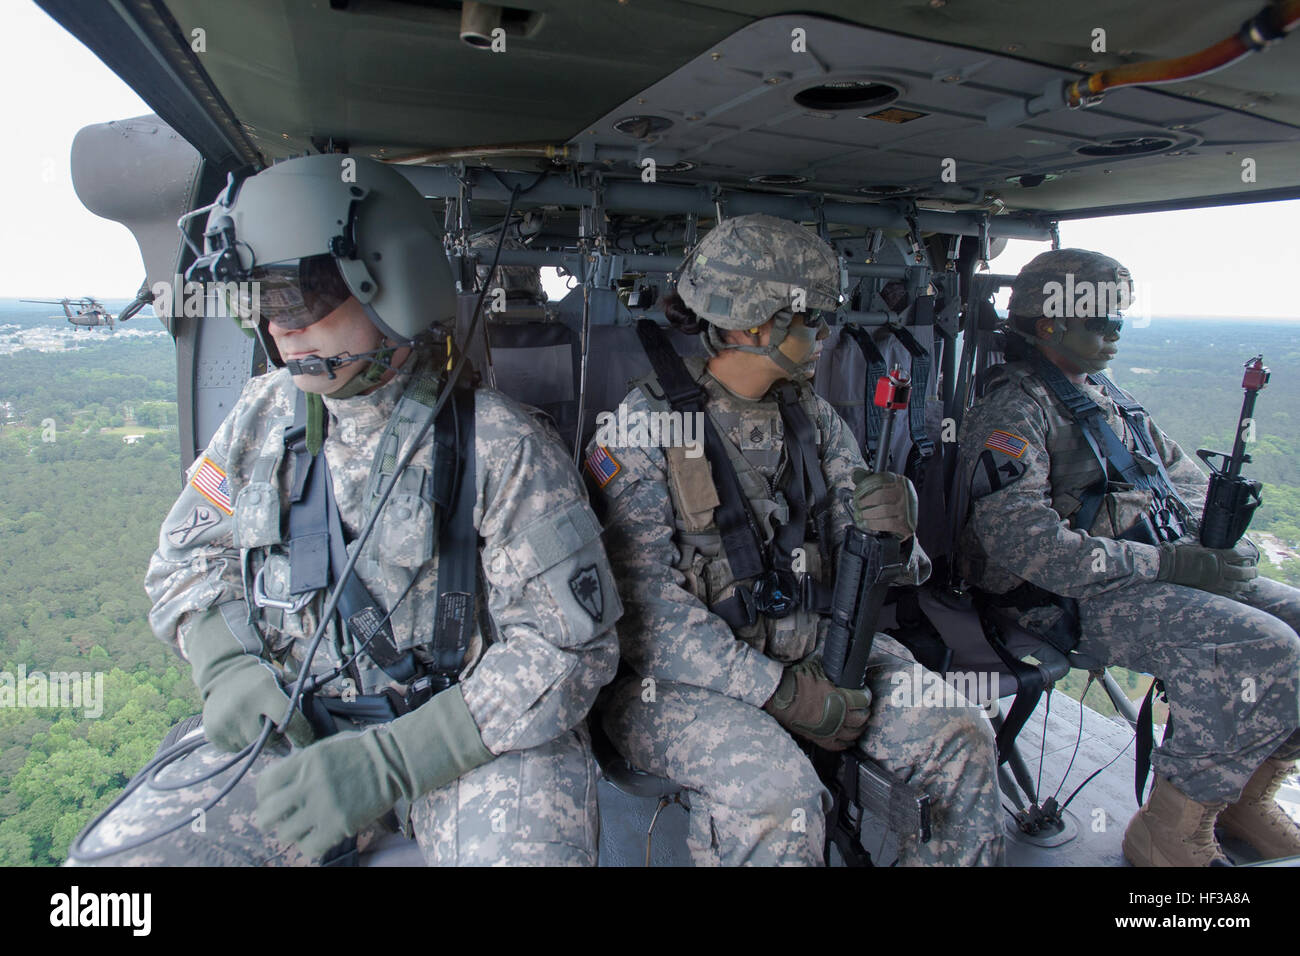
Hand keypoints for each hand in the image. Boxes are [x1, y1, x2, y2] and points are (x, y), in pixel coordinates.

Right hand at [185, 603, 313, 753]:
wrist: (224, 672)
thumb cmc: (260, 679)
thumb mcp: (281, 680)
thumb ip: (296, 699)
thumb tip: (313, 728)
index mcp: (264, 691)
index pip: (288, 720)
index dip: (300, 734)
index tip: (306, 742)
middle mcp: (243, 706)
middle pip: (270, 740)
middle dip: (279, 741)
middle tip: (282, 738)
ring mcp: (226, 721)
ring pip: (252, 748)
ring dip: (260, 743)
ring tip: (257, 726)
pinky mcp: (214, 733)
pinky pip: (236, 749)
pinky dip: (243, 743)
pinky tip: (242, 727)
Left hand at [255, 685, 491, 858]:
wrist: (391, 762)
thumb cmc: (357, 752)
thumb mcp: (322, 748)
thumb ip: (297, 764)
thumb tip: (275, 782)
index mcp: (303, 762)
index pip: (264, 784)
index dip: (263, 795)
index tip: (269, 798)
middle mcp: (309, 785)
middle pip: (268, 813)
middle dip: (267, 819)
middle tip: (275, 819)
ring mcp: (324, 807)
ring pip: (285, 833)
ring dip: (290, 832)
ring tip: (300, 827)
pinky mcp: (339, 825)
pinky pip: (309, 847)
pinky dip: (308, 845)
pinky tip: (315, 836)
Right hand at [763, 659, 870, 751]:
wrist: (780, 698)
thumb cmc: (797, 683)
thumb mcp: (819, 672)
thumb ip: (833, 676)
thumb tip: (839, 673)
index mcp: (841, 699)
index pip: (863, 700)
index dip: (866, 695)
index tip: (864, 693)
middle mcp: (839, 717)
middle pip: (862, 718)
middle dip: (865, 712)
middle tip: (863, 707)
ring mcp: (831, 731)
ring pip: (854, 734)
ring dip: (858, 727)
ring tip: (858, 723)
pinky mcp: (821, 740)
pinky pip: (839, 745)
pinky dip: (846, 743)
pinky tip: (848, 740)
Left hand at [851, 468, 917, 538]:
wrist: (909, 520)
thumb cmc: (895, 501)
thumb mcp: (887, 487)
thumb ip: (870, 480)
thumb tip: (855, 473)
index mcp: (900, 481)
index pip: (881, 479)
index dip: (865, 485)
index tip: (857, 492)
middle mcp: (905, 494)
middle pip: (881, 495)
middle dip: (865, 501)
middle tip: (858, 505)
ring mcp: (906, 509)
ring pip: (883, 510)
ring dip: (867, 514)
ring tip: (860, 515)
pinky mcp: (904, 523)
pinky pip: (886, 523)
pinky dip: (872, 524)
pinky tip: (866, 523)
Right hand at [1157, 540, 1257, 596]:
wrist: (1168, 565)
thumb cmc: (1180, 552)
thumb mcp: (1198, 545)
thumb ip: (1212, 547)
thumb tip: (1222, 544)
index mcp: (1217, 555)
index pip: (1239, 555)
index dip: (1248, 556)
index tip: (1251, 556)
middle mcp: (1218, 568)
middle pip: (1242, 571)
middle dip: (1252, 572)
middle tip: (1255, 572)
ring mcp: (1214, 581)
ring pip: (1238, 585)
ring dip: (1247, 585)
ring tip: (1253, 585)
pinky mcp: (1209, 589)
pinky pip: (1227, 595)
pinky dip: (1237, 596)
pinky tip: (1243, 597)